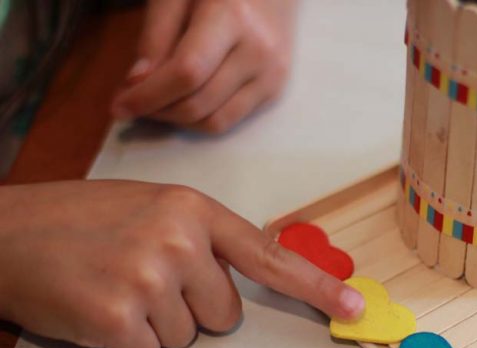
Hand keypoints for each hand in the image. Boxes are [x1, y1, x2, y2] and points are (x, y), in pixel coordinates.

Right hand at [0, 181, 363, 347]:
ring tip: (113, 288)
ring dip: (153, 325)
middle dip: (189, 308)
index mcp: (194, 210)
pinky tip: (95, 309)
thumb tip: (251, 279)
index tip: (354, 310)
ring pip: (187, 337)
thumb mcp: (152, 208)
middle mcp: (179, 239)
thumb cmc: (81, 222)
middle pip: (225, 314)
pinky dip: (123, 344)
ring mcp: (149, 275)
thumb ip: (204, 238)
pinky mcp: (118, 314)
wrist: (4, 233)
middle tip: (141, 280)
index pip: (269, 257)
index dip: (316, 288)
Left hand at [111, 0, 297, 132]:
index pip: (186, 72)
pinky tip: (183, 102)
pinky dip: (200, 120)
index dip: (149, 95)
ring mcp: (272, 73)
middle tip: (133, 105)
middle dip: (157, 110)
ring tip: (157, 105)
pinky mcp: (275, 88)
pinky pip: (230, 120)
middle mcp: (258, 50)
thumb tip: (136, 83)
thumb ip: (157, 34)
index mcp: (232, 16)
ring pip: (214, 121)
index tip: (119, 106)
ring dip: (177, 121)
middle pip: (198, 103)